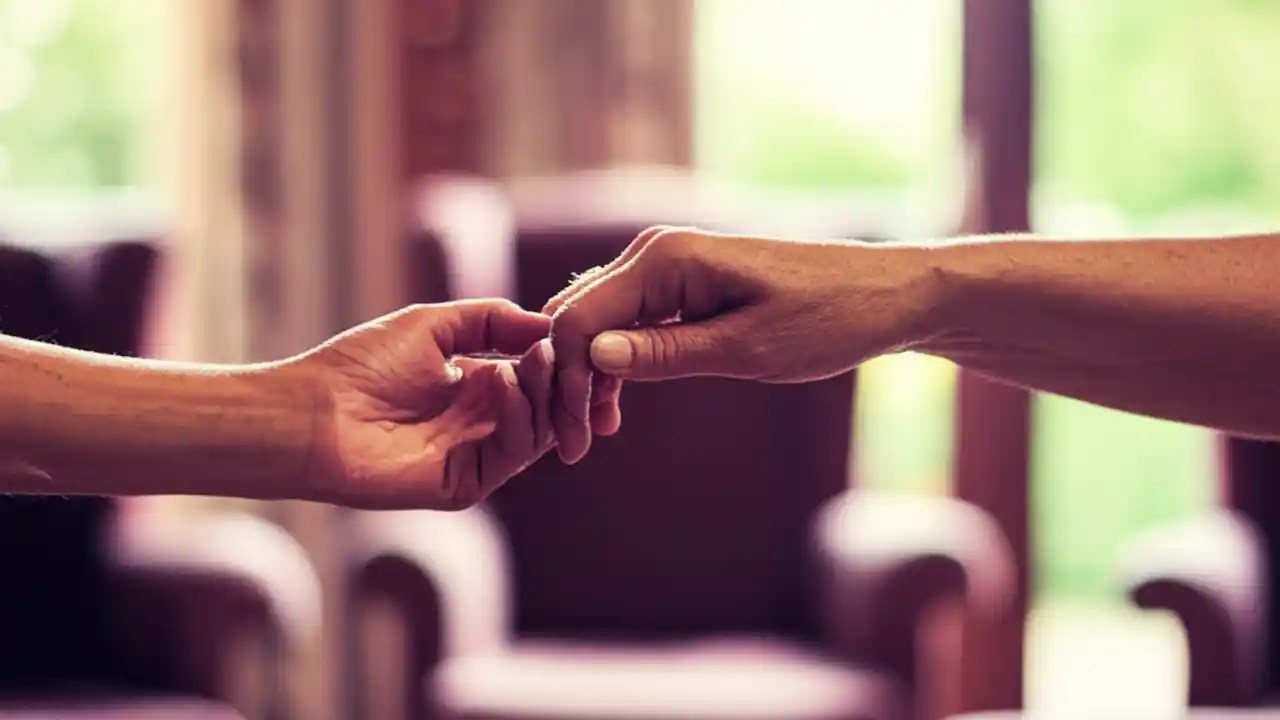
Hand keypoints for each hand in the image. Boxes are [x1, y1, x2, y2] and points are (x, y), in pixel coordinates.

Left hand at [294, 301, 556, 509]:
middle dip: (560, 377)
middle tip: (557, 349)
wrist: (312, 412)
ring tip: (532, 360)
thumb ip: (492, 319)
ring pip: (539, 430)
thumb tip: (548, 323)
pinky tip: (502, 381)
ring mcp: (477, 455)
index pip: (540, 376)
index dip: (561, 358)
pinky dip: (518, 417)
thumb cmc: (359, 365)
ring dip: (543, 393)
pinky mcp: (465, 484)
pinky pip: (511, 454)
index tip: (574, 331)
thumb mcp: (433, 325)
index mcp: (477, 386)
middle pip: (549, 405)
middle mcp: (483, 423)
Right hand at [545, 226, 940, 462]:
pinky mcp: (686, 283)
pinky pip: (629, 320)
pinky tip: (617, 408)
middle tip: (573, 446)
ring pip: (598, 319)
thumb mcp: (747, 349)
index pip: (580, 319)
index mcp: (666, 258)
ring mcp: (670, 264)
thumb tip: (594, 357)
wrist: (886, 295)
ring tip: (594, 434)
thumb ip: (666, 352)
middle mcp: (657, 251)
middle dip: (566, 379)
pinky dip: (615, 362)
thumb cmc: (828, 319)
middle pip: (578, 315)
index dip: (566, 382)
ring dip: (587, 374)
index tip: (574, 441)